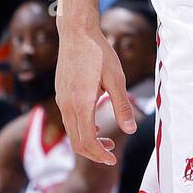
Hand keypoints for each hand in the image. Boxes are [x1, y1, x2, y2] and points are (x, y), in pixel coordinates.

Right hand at [55, 17, 136, 163]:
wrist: (76, 32)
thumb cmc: (99, 53)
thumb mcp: (116, 78)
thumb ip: (122, 106)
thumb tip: (131, 130)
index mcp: (81, 103)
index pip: (87, 141)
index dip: (99, 154)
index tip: (112, 159)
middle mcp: (67, 105)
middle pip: (76, 141)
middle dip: (93, 152)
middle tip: (110, 155)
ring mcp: (61, 99)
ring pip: (71, 131)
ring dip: (87, 140)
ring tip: (105, 140)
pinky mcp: (60, 93)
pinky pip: (68, 119)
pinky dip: (81, 128)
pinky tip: (94, 122)